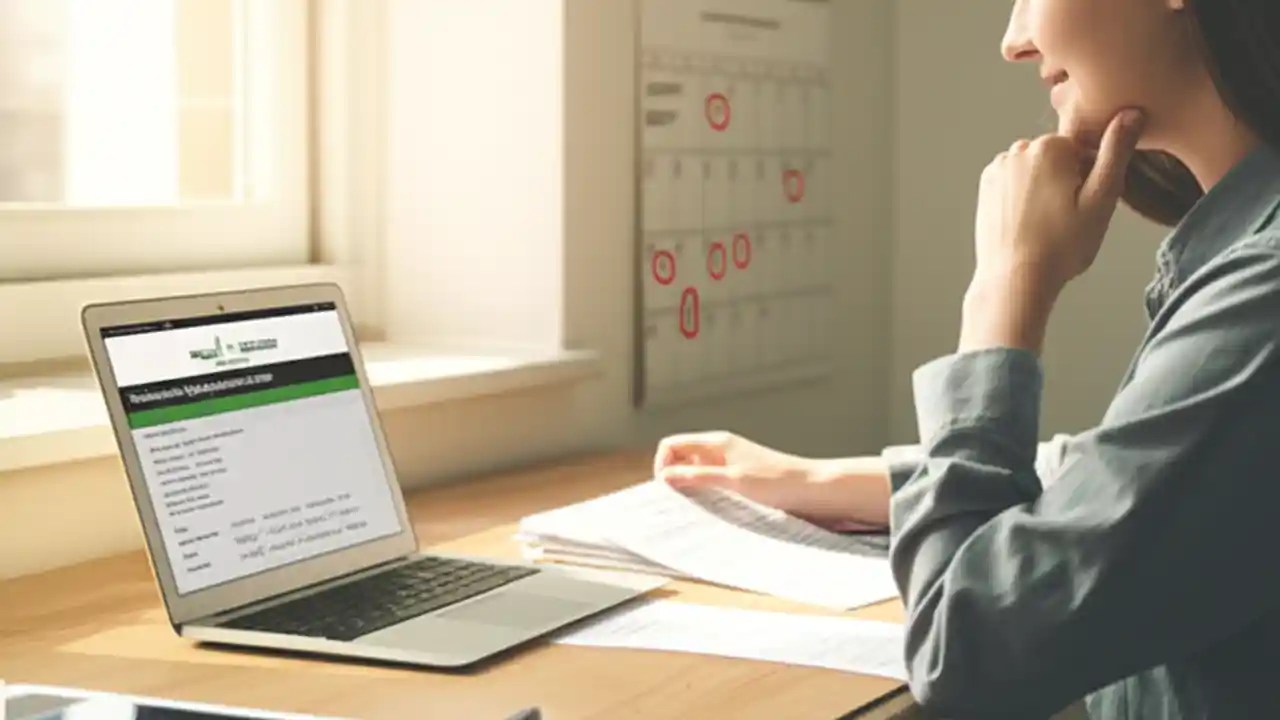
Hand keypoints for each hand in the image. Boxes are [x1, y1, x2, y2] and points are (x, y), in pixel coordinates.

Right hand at [653, 430, 890, 529]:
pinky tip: (714, 511)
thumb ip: (698, 477)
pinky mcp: (741, 479)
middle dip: (673, 478)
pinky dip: (707, 495)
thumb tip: (666, 475)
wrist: (815, 489)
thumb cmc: (779, 482)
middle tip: (678, 503)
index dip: (662, 465)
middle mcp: (721, 450)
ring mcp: (730, 464)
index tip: (668, 490)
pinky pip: (712, 484)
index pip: (671, 445)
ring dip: (690, 489)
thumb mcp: (733, 480)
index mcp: (716, 443)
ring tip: (696, 510)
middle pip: (681, 458)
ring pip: (696, 473)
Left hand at [962, 108, 1145, 352]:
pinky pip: (1015, 183)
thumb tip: (1131, 112)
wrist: (1015, 279)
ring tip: (1047, 224)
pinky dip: (1024, 198)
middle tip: (1068, 218)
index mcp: (1050, 147)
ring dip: (1045, 189)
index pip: (1084, 150)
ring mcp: (998, 168)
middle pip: (1058, 158)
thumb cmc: (1062, 245)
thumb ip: (1116, 152)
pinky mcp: (986, 187)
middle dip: (1067, 181)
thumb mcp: (1102, 198)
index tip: (1085, 205)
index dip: (1091, 178)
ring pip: (1036, 171)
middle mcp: (1019, 149)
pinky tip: (1029, 223)